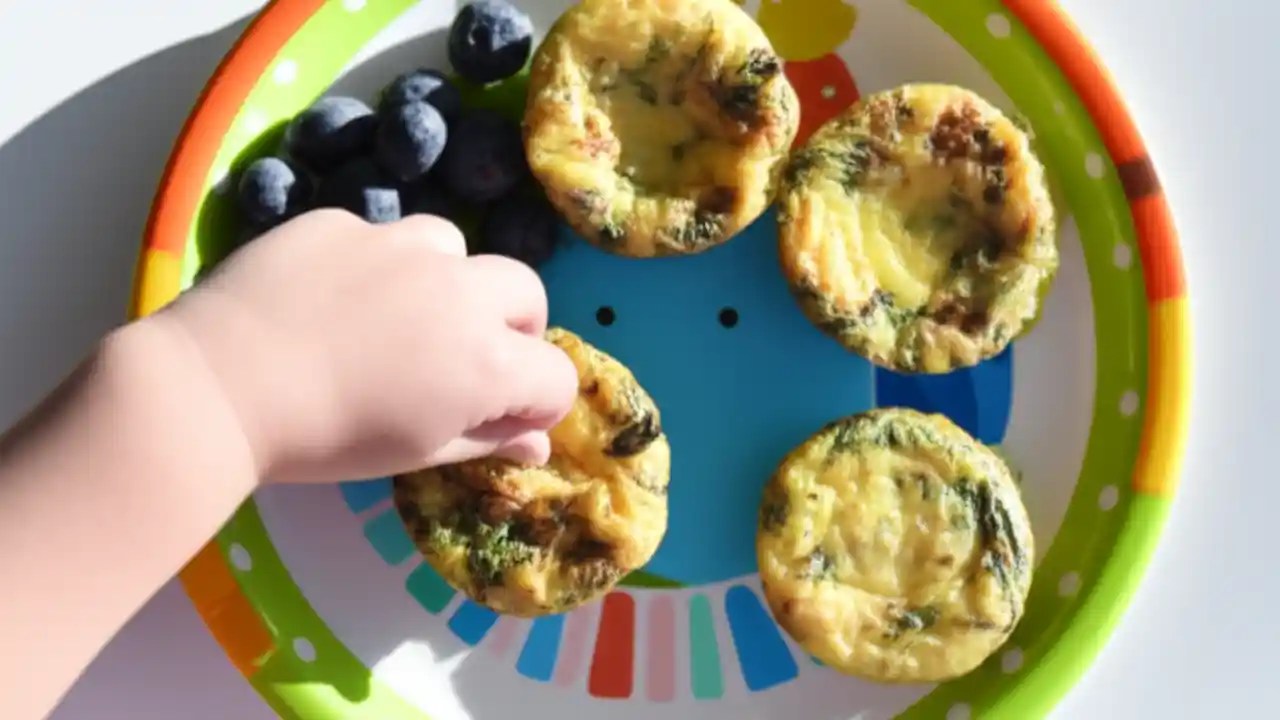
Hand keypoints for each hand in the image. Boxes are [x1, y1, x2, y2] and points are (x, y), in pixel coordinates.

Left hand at [151, 209, 577, 484]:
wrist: (219, 386)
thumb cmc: (326, 440)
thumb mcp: (415, 453)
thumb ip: (486, 441)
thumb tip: (538, 445)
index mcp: (487, 361)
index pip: (556, 376)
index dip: (536, 403)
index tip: (501, 418)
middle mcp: (461, 290)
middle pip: (526, 294)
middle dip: (513, 328)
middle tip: (462, 359)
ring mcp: (402, 244)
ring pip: (456, 250)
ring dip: (447, 283)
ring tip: (397, 316)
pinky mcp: (344, 221)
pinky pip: (383, 236)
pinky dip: (377, 266)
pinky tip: (331, 298)